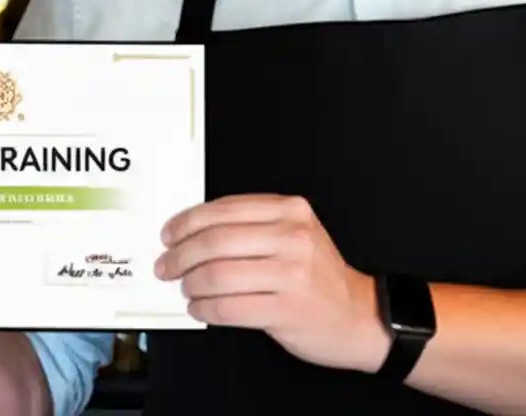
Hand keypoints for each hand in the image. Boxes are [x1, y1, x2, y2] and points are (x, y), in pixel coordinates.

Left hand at [155, 194, 389, 372]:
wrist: (358, 316)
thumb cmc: (319, 278)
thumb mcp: (296, 235)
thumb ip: (253, 226)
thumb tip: (194, 231)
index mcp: (291, 211)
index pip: (224, 210)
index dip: (187, 223)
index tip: (169, 234)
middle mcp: (292, 237)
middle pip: (215, 242)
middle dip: (180, 256)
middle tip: (167, 266)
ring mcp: (291, 274)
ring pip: (217, 275)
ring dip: (191, 285)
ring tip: (187, 289)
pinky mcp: (286, 309)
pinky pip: (228, 308)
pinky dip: (205, 309)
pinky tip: (201, 308)